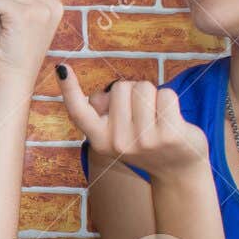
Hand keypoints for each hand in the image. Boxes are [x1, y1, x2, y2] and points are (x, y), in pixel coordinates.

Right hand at [59, 69, 208, 177]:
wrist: (177, 170)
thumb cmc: (144, 140)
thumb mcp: (117, 132)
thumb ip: (103, 111)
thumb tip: (102, 96)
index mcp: (100, 140)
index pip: (79, 111)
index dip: (69, 89)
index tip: (62, 68)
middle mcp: (119, 142)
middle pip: (120, 87)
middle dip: (132, 91)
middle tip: (141, 113)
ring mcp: (144, 140)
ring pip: (143, 87)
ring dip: (152, 95)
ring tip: (156, 117)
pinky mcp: (170, 135)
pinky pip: (166, 94)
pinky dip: (169, 99)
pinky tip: (172, 119)